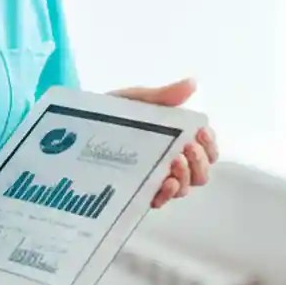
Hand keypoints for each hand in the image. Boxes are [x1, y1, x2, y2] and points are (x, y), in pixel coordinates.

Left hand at [109, 78, 219, 208]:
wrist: (75, 127)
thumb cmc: (111, 114)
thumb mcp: (136, 101)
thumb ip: (164, 96)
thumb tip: (192, 84)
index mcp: (175, 140)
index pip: (206, 150)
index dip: (210, 145)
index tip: (201, 132)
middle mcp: (170, 163)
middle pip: (201, 173)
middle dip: (200, 161)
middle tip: (187, 146)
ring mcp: (154, 179)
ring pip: (185, 188)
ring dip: (187, 175)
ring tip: (175, 161)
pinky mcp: (137, 192)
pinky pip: (161, 200)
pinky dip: (168, 193)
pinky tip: (166, 182)